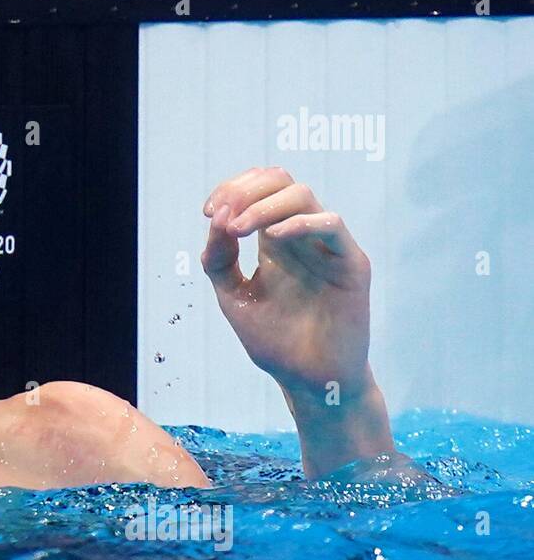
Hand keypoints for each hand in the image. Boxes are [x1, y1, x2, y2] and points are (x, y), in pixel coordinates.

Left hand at [200, 167, 373, 398]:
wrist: (307, 378)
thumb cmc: (274, 340)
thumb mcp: (233, 297)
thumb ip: (219, 261)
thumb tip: (215, 220)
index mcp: (275, 241)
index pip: (259, 189)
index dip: (232, 189)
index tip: (207, 211)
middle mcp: (302, 237)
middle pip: (281, 181)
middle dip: (245, 189)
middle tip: (223, 215)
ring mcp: (328, 247)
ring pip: (303, 195)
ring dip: (264, 205)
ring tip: (240, 229)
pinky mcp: (351, 264)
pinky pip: (332, 224)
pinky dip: (300, 222)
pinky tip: (274, 238)